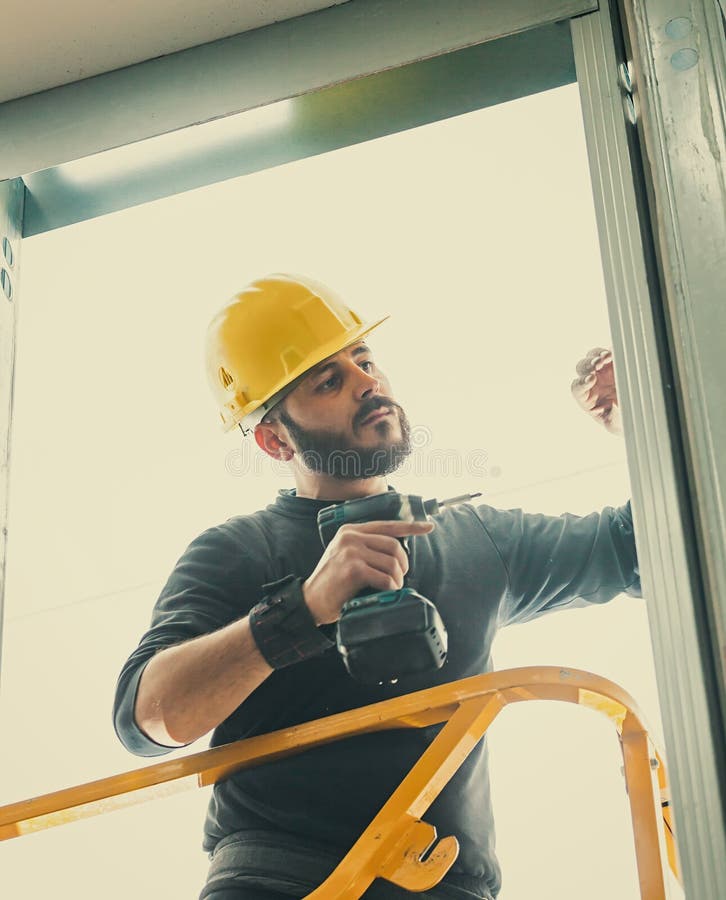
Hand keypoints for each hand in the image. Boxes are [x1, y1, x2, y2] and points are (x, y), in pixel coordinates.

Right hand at [303, 519, 434, 624]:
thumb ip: (366, 547)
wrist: (311, 601)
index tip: (428, 527)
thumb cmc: (332, 582)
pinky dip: (391, 587)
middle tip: (400, 577)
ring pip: (392, 562)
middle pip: (394, 545)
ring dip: (397, 578)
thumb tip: (397, 552)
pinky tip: (387, 592)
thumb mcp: (346, 555)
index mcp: (350, 530)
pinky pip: (385, 577)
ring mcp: (351, 551)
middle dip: (403, 564)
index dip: (411, 527)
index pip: (387, 525)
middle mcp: (350, 537)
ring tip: (392, 587)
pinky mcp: (353, 569)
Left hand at [571, 347, 622, 435]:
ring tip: (606, 357)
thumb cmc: (621, 421)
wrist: (637, 413)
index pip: (577, 388)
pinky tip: (615, 352)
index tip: (592, 379)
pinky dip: (611, 349)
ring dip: (597, 355)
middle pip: (582, 368)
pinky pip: (610, 352)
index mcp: (586, 397)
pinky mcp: (615, 362)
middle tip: (598, 364)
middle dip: (588, 365)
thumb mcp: (616, 425)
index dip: (582, 382)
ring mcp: (603, 370)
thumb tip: (614, 407)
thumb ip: (613, 419)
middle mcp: (591, 382)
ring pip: (592, 356)